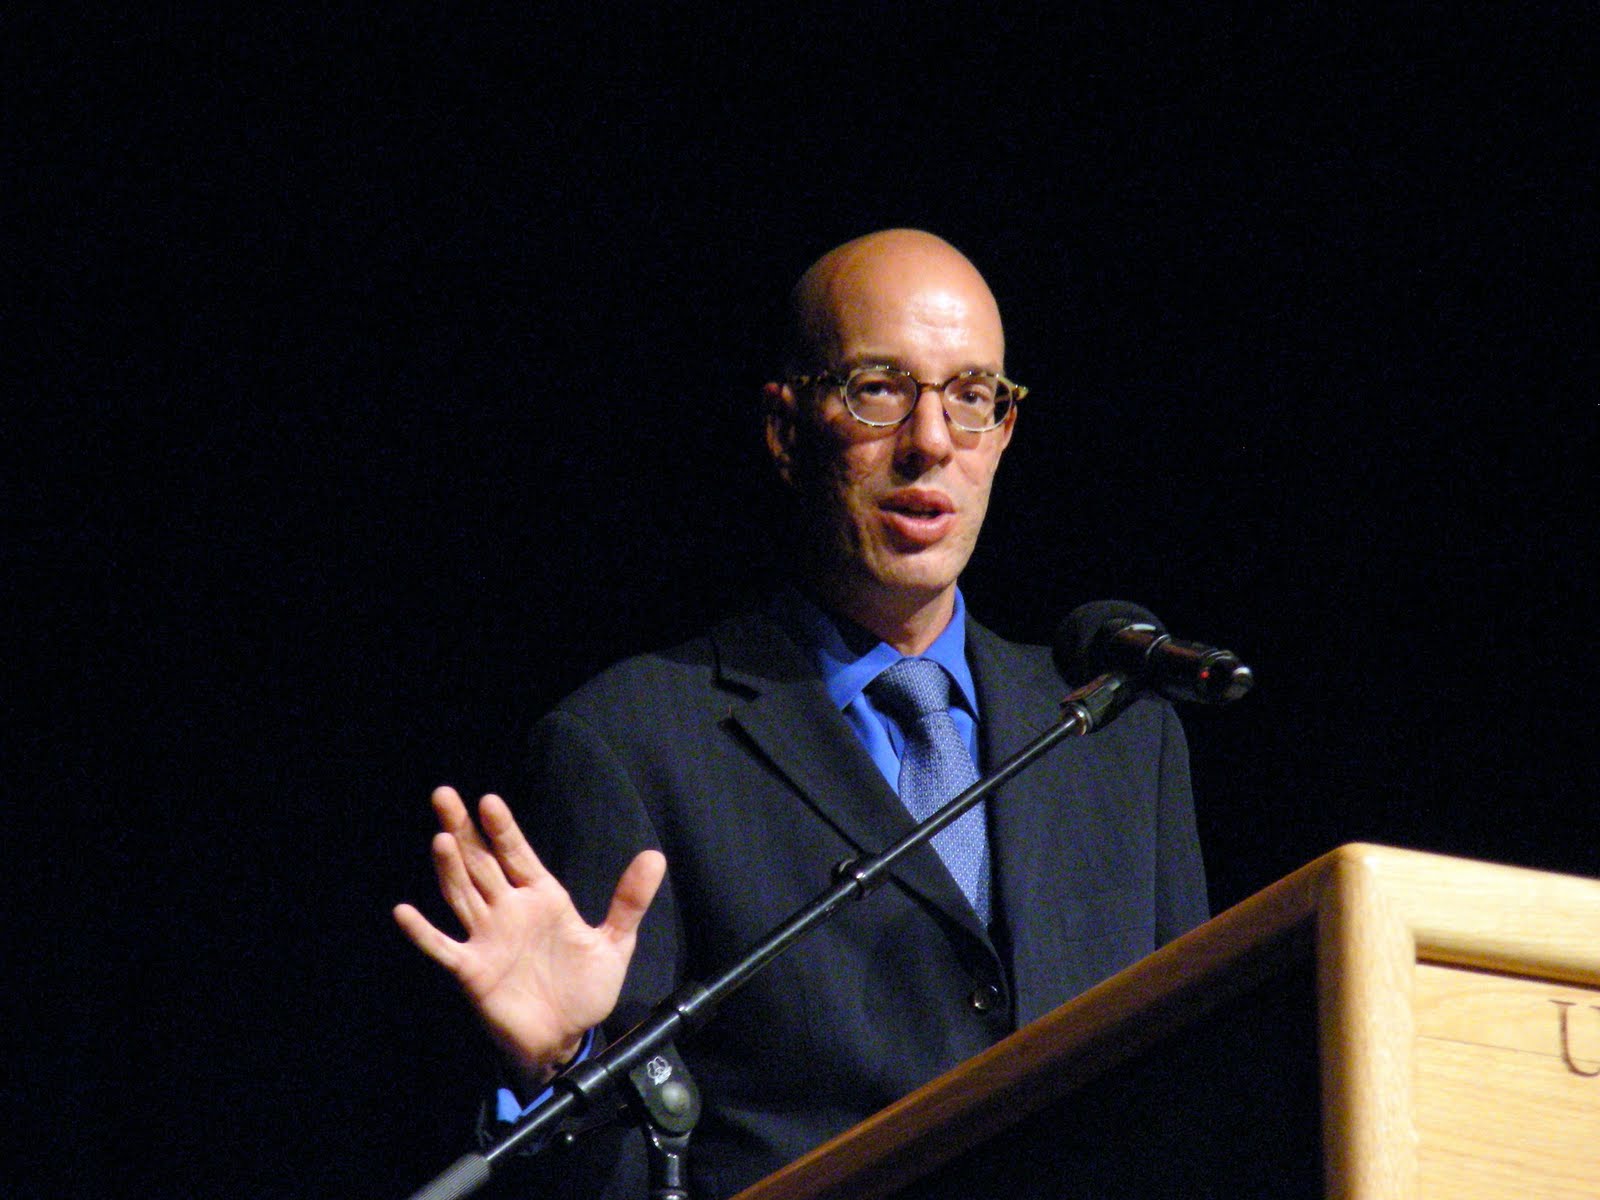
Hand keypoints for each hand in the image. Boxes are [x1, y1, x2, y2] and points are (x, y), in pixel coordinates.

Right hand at [393, 786, 666, 1084]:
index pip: (518, 855)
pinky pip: (444, 947)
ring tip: (441, 838)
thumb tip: (655, 855)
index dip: (504, 829)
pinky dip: (424, 932)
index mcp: (542, 898)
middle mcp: (509, 911)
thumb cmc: (585, 989)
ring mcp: (487, 938)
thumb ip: (630, 901)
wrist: (567, 1039)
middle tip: (444, 796)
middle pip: (482, 863)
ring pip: (462, 894)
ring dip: (449, 868)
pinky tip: (404, 912)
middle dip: (465, 830)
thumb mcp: (615, 943)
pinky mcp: (473, 970)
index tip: (490, 800)